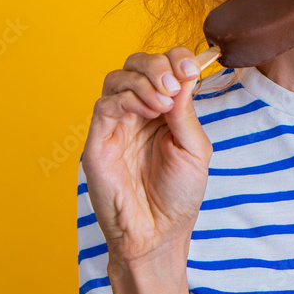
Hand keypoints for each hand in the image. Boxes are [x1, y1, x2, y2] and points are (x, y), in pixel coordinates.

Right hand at [82, 47, 214, 282]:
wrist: (158, 234)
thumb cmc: (178, 196)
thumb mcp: (194, 149)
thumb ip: (185, 111)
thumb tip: (182, 74)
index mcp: (164, 110)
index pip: (164, 67)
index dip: (175, 58)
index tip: (190, 68)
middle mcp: (138, 112)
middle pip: (137, 64)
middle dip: (157, 64)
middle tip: (173, 84)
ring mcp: (117, 125)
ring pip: (117, 78)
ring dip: (143, 81)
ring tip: (163, 104)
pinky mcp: (99, 140)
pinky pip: (105, 105)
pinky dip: (128, 99)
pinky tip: (148, 112)